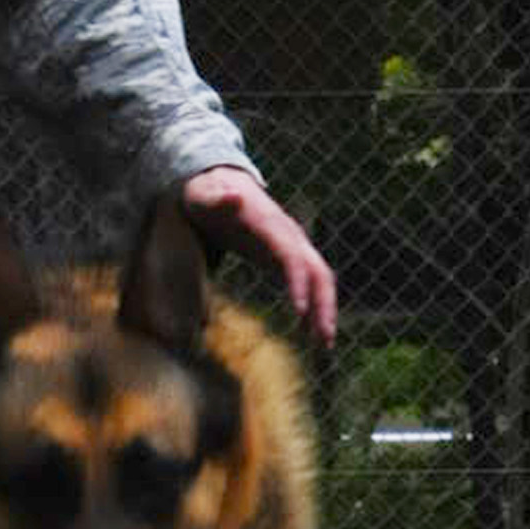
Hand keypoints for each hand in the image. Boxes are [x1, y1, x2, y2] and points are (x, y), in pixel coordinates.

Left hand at [180, 166, 336, 343]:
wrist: (216, 184)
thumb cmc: (206, 195)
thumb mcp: (204, 196)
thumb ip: (217, 199)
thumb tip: (233, 196)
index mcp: (270, 224)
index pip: (292, 256)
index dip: (299, 283)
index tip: (299, 312)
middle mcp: (289, 235)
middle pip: (319, 271)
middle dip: (324, 305)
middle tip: (324, 340)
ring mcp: (292, 245)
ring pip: (320, 279)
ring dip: (324, 310)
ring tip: (323, 345)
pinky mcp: (287, 256)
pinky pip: (309, 284)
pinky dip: (313, 307)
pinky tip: (308, 333)